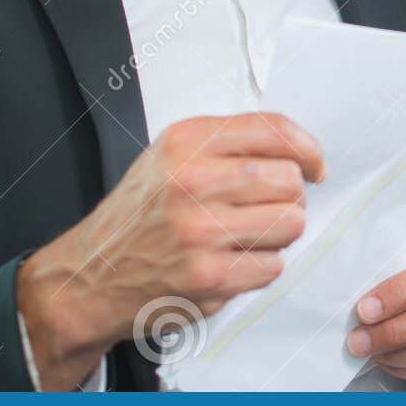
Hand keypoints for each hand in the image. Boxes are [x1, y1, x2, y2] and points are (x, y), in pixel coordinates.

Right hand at [17, 112, 324, 389]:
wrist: (90, 275)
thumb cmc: (141, 214)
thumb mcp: (172, 157)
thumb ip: (229, 144)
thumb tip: (301, 152)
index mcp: (186, 141)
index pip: (274, 130)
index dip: (308, 148)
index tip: (315, 166)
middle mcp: (191, 180)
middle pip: (290, 180)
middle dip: (290, 197)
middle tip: (267, 208)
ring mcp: (199, 230)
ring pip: (291, 223)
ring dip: (278, 234)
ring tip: (245, 236)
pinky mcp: (208, 276)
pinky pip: (273, 265)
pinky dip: (260, 267)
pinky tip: (230, 262)